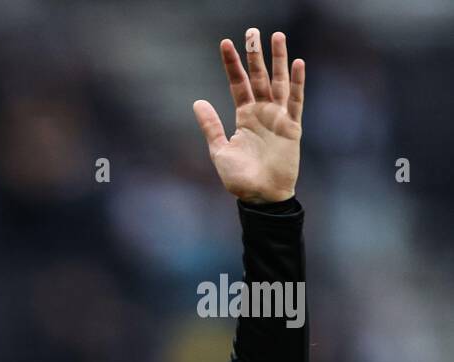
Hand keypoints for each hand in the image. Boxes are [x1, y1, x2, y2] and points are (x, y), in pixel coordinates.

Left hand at [193, 28, 304, 203]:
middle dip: (255, 54)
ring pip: (279, 82)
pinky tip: (297, 64)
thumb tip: (197, 101)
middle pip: (258, 77)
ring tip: (277, 37)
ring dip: (278, 60)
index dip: (232, 64)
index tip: (225, 43)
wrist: (261, 197)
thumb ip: (211, 126)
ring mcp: (279, 118)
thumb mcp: (220, 150)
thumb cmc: (240, 179)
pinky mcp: (292, 127)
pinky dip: (297, 83)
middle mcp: (262, 113)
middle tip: (252, 30)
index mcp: (244, 117)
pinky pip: (296, 101)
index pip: (237, 84)